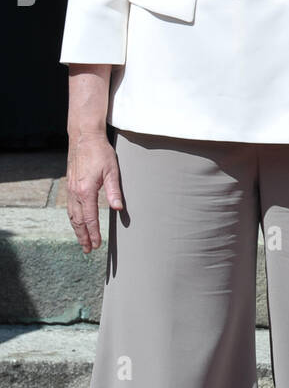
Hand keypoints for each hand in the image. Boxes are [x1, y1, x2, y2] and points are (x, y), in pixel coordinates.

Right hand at [66, 132, 123, 252]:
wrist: (84, 136)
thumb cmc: (100, 152)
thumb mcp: (112, 171)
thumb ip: (114, 191)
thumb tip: (119, 209)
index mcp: (86, 191)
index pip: (90, 218)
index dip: (94, 233)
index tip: (97, 245)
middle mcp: (75, 192)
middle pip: (78, 221)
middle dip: (83, 237)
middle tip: (88, 250)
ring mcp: (70, 189)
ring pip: (72, 215)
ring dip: (77, 230)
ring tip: (82, 241)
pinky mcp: (70, 184)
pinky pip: (70, 207)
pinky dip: (73, 219)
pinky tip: (77, 222)